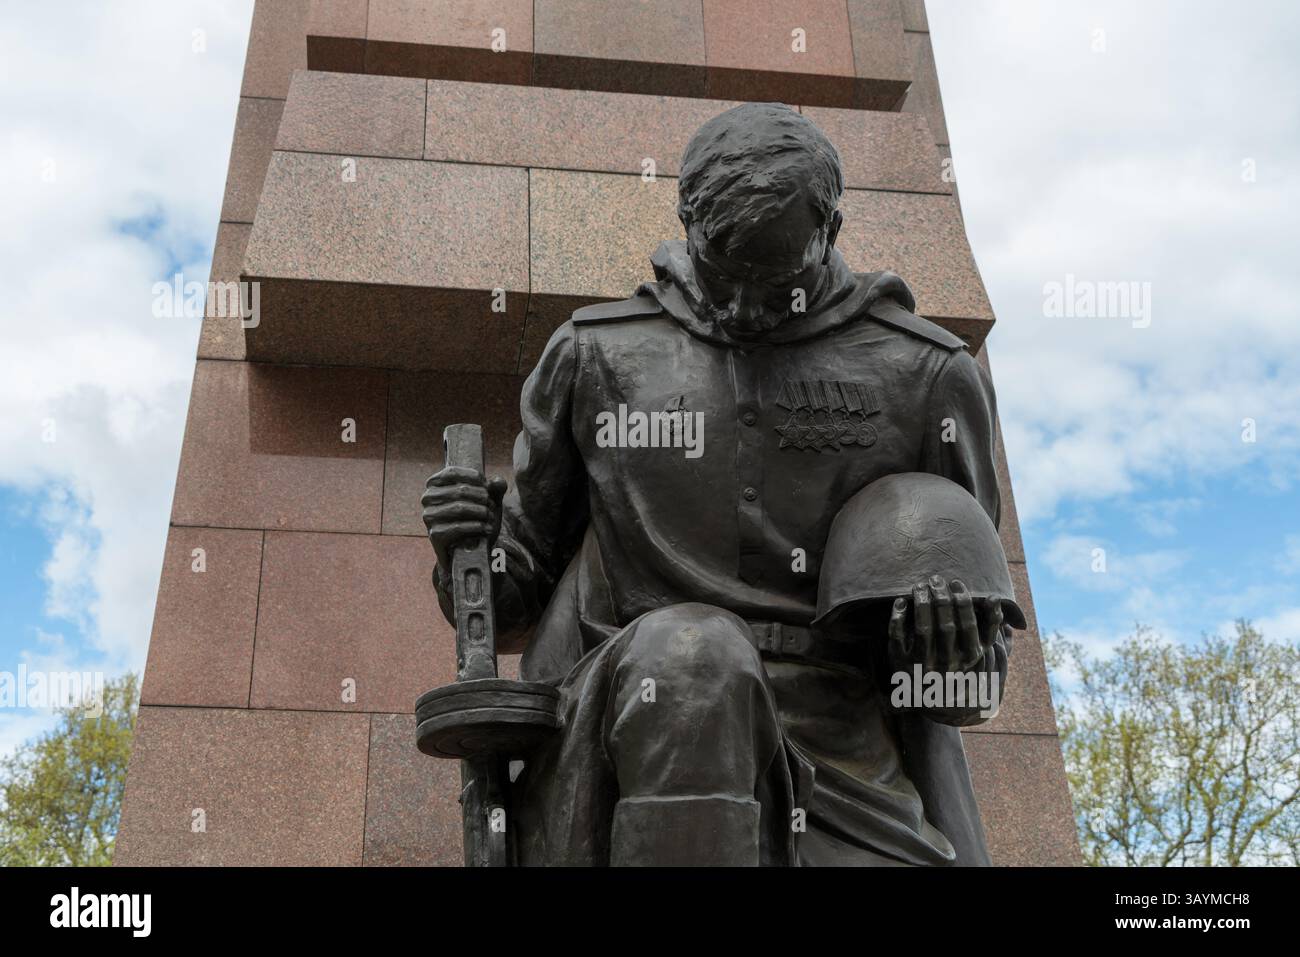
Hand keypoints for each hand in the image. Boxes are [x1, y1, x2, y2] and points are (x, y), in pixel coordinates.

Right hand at [421, 467, 506, 569]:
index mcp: (434, 484)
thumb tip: (499, 481)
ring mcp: (429, 516)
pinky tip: (487, 528)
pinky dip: (477, 527)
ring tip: (490, 517)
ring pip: (460, 508)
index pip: (452, 472)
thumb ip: (494, 488)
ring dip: (481, 512)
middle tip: (492, 506)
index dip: (474, 477)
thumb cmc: (476, 518)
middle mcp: (427, 498)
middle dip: (482, 497)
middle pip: (460, 490)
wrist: (468, 550)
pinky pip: (458, 527)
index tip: (488, 486)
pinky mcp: (435, 534)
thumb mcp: (486, 500)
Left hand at [886, 576, 1004, 674]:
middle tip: (936, 579)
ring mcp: (923, 665)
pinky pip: (898, 638)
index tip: (956, 582)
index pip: (968, 626)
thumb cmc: (955, 656)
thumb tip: (994, 597)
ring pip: (923, 629)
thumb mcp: (977, 644)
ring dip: (921, 603)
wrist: (928, 688)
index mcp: (969, 657)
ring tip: (920, 585)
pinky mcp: (901, 663)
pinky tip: (901, 601)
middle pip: (946, 626)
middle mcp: (947, 663)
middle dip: (941, 598)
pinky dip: (898, 617)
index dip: (963, 602)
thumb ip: (989, 623)